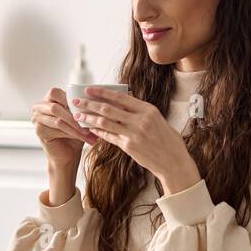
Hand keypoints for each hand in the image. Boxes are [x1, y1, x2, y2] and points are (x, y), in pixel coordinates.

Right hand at [31, 87, 97, 168]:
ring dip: (75, 127)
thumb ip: (81, 107)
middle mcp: (39, 108)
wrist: (68, 154)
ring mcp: (37, 119)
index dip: (69, 98)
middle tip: (88, 122)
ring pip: (58, 120)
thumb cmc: (75, 134)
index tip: (84, 106)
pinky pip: (57, 130)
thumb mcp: (79, 117)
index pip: (55, 92)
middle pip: (55, 107)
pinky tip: (82, 137)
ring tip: (88, 132)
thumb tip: (96, 100)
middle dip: (74, 115)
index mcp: (48, 100)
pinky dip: (72, 133)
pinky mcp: (39, 131)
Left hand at [75, 87, 200, 194]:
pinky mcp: (128, 146)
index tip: (90, 89)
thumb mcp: (158, 119)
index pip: (120, 97)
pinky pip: (108, 136)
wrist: (173, 161)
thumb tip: (126, 99)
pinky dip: (98, 131)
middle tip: (77, 101)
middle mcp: (140, 120)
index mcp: (148, 110)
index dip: (103, 92)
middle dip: (90, 104)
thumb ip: (142, 110)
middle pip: (108, 109)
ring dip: (89, 118)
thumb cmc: (168, 140)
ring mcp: (133, 134)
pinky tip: (90, 129)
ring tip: (78, 115)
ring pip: (104, 122)